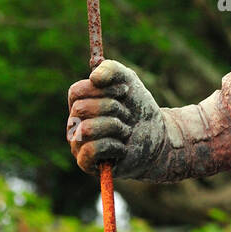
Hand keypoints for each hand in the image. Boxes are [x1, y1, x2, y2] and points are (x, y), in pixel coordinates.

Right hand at [67, 60, 168, 179]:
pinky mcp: (85, 163)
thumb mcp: (128, 80)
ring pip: (87, 129)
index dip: (103, 89)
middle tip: (126, 115)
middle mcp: (73, 123)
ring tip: (125, 131)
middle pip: (82, 109)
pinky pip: (92, 150)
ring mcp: (77, 144)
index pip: (76, 91)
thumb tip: (93, 77)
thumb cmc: (137, 107)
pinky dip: (114, 146)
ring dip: (115, 127)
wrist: (157, 135)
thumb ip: (110, 69)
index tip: (125, 91)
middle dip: (113, 108)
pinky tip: (122, 148)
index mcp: (79, 103)